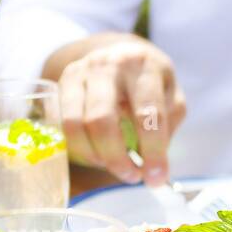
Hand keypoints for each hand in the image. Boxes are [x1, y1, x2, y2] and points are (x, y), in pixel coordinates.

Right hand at [57, 36, 186, 186]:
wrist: (122, 54)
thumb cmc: (151, 84)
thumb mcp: (172, 97)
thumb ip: (168, 127)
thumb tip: (153, 166)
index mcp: (142, 66)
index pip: (147, 114)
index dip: (153, 152)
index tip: (156, 178)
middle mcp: (107, 65)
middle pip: (102, 121)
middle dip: (117, 159)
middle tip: (132, 177)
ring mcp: (79, 72)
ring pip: (74, 124)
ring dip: (94, 156)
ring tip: (113, 166)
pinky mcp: (60, 83)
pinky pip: (60, 124)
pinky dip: (77, 147)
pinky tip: (96, 154)